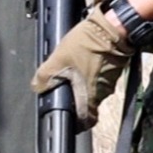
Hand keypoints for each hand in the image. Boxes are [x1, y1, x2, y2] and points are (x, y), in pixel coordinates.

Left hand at [31, 9, 131, 127]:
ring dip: (83, 83)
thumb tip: (38, 86)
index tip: (69, 118)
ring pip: (94, 89)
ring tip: (72, 69)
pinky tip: (83, 60)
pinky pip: (100, 77)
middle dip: (76, 97)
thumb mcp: (57, 60)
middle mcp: (102, 94)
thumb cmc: (88, 47)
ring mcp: (110, 81)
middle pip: (88, 104)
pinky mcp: (114, 69)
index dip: (77, 123)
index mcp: (88, 97)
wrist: (112, 29)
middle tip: (65, 87)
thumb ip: (45, 76)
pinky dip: (91, 72)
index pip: (86, 122)